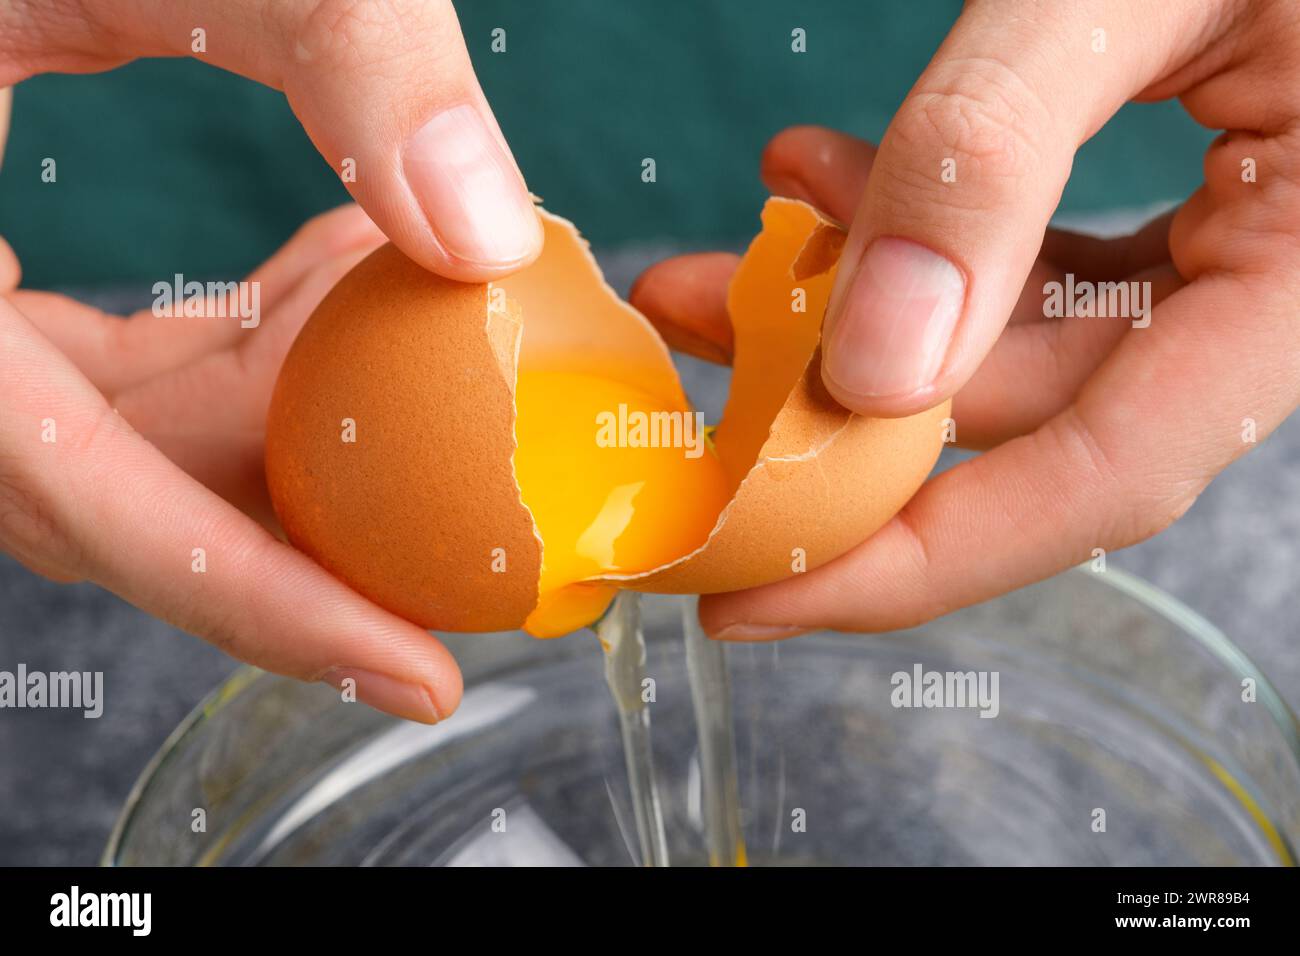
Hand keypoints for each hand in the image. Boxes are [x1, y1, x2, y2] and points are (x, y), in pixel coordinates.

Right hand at [0, 0, 548, 721]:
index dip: (262, 604)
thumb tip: (489, 229)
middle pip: (125, 500)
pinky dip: (246, 344)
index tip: (418, 674)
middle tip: (473, 523)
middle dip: (307, 511)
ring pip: (134, 439)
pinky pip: (119, 372)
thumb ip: (340, 50)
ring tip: (423, 343)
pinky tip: (344, 271)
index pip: (90, 509)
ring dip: (297, 408)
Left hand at [632, 0, 1299, 638]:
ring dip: (861, 296)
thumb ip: (998, 158)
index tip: (746, 598)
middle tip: (693, 341)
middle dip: (837, 389)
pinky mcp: (1200, 208)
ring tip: (728, 247)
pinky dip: (929, 233)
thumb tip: (879, 367)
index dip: (906, 560)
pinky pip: (1043, 263)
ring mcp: (1239, 255)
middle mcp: (1277, 301)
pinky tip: (825, 178)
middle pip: (1027, 415)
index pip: (1092, 484)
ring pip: (1016, 337)